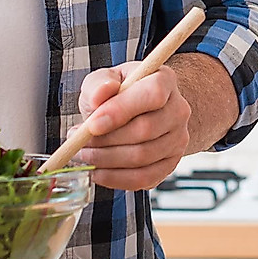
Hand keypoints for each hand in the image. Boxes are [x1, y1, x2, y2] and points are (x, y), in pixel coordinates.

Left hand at [75, 63, 191, 190]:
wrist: (137, 113)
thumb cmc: (119, 94)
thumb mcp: (104, 79)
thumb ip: (99, 84)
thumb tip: (99, 96)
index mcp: (165, 80)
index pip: (152, 94)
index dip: (122, 110)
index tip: (92, 124)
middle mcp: (178, 109)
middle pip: (145, 130)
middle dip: (106, 140)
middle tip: (79, 143)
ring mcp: (178, 138)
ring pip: (142, 157)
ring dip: (106, 160)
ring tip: (85, 154)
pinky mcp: (170, 164)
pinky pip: (144, 178)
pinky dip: (116, 179)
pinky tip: (98, 171)